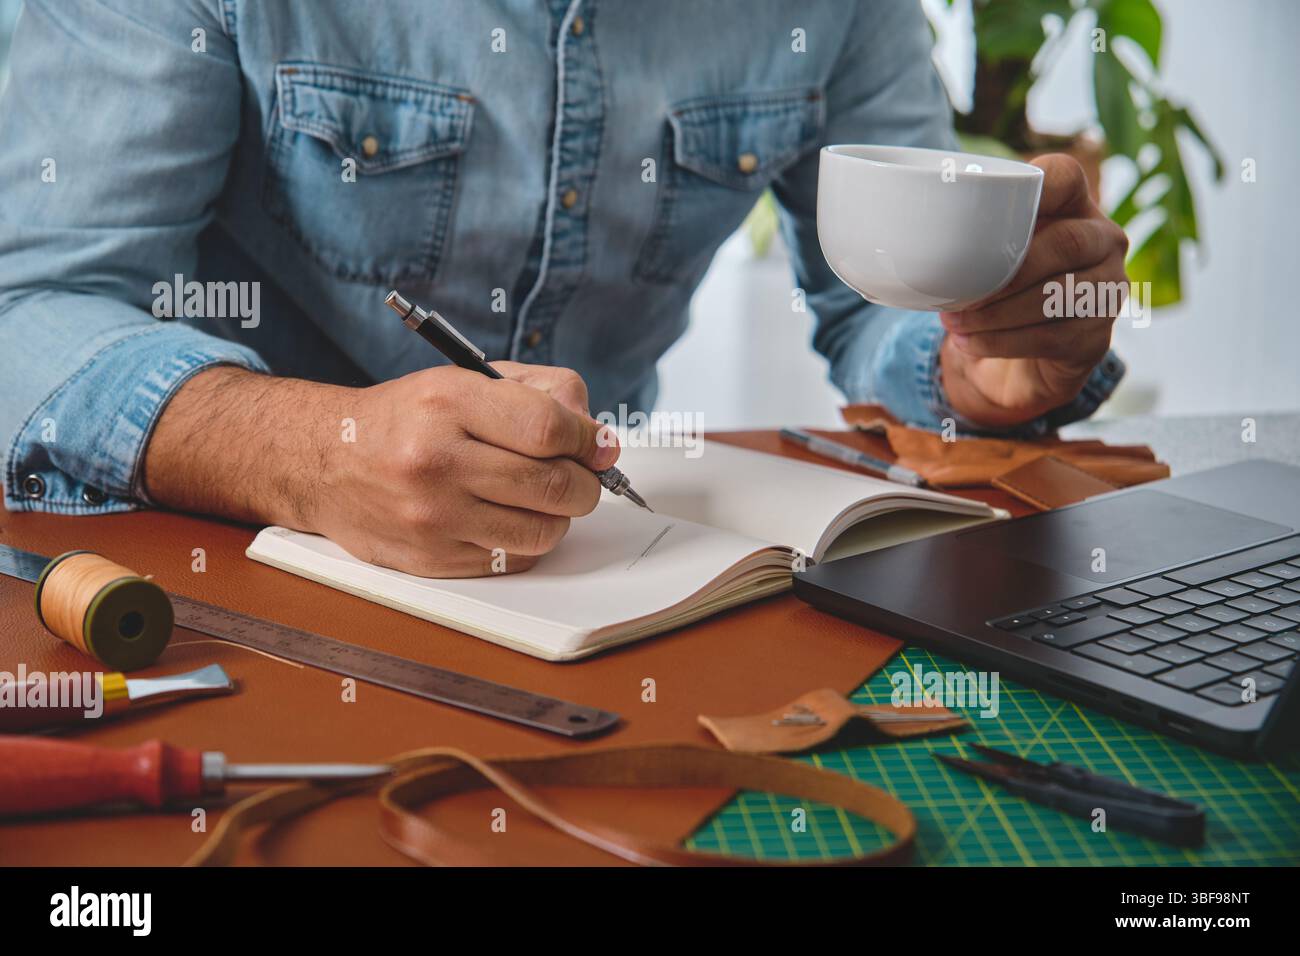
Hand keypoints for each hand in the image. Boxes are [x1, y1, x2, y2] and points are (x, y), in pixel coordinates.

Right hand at [144, 362, 617, 576]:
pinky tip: (505, 517)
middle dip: (585, 483)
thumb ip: (540, 395)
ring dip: (558, 517)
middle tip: (581, 476)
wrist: (323, 461)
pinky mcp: (432, 559)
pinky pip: (513, 560)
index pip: (550, 429)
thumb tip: (600, 440)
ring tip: (540, 498)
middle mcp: (437, 461)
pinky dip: (524, 541)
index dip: (587, 439)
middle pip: (556, 486)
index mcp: (448, 403)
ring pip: (543, 532)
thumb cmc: (406, 418)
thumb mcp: (465, 380)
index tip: (595, 444)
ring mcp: (433, 517)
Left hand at [938, 154, 1128, 428]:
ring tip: (955, 323)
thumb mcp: (982, 256)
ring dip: (997, 312)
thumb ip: (964, 233)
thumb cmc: (995, 294)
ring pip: (1058, 294)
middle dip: (1007, 270)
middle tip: (960, 294)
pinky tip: (971, 343)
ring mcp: (1108, 290)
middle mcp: (1103, 242)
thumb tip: (903, 230)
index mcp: (1074, 207)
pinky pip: (1052, 336)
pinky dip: (1003, 342)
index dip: (1035, 183)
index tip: (988, 201)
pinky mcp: (1097, 338)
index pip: (1064, 177)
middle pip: (1065, 242)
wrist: (1016, 363)